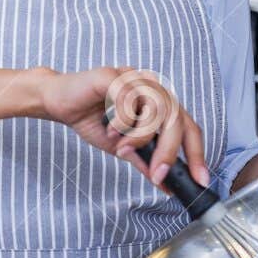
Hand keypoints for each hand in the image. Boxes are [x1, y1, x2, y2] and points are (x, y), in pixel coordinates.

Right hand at [37, 65, 208, 191]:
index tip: (199, 179)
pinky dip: (122, 120)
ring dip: (142, 135)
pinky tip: (110, 129)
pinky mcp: (113, 75)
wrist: (58, 102)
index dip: (197, 153)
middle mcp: (151, 88)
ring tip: (123, 147)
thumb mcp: (122, 148)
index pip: (188, 127)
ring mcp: (134, 79)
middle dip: (169, 151)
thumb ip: (144, 159)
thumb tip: (165, 182)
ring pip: (156, 108)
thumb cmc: (90, 119)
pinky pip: (128, 98)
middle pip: (176, 119)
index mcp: (158, 104)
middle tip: (157, 174)